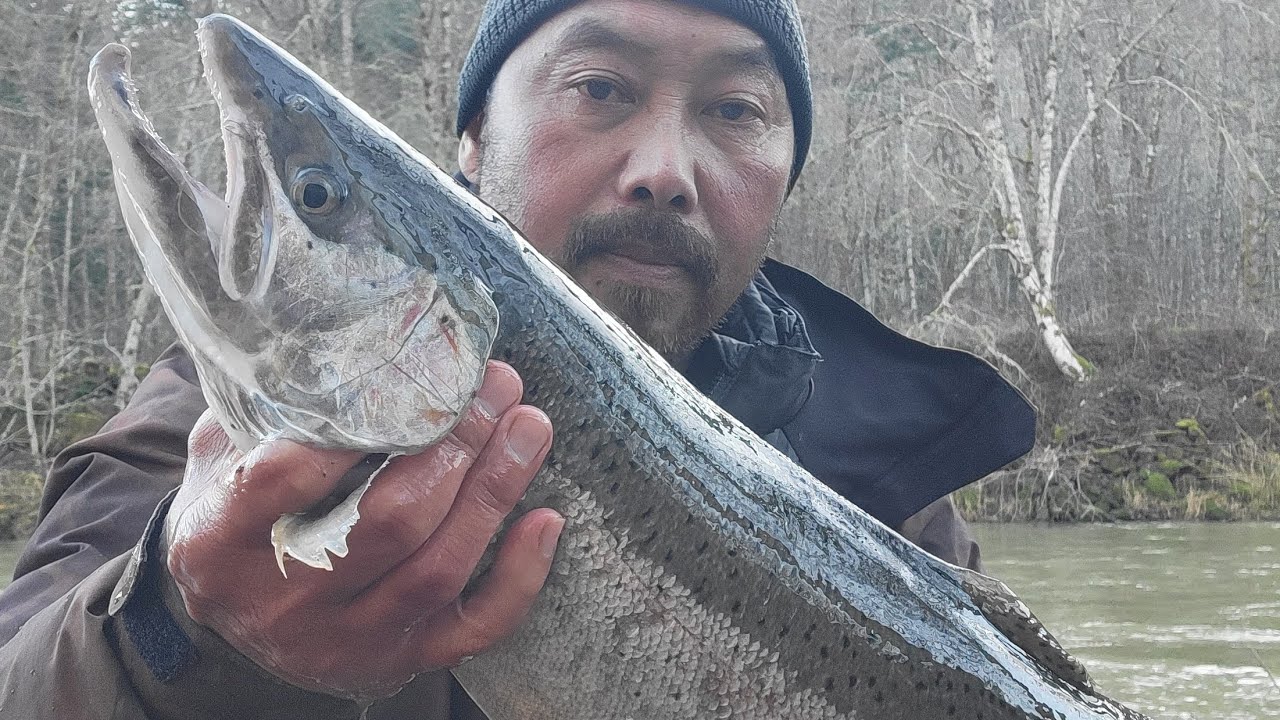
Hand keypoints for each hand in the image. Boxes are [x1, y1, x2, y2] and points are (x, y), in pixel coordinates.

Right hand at [163, 360, 560, 699]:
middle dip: (457, 444)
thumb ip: (264, 406)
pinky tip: (546, 519)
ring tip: (529, 426)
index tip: (416, 369)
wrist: (225, 621)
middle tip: (496, 384)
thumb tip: (338, 330)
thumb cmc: (234, 512)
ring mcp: (345, 639)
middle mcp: (284, 601)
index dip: (357, 425)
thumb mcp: (219, 455)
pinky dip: (519, 578)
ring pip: (438, 571)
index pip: (286, 478)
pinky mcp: (397, 661)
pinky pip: (473, 628)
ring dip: (496, 491)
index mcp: (221, 540)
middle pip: (390, 522)